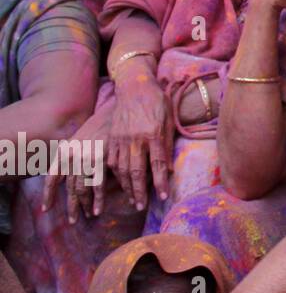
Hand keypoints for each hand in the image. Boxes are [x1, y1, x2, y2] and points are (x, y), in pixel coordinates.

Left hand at [41, 109, 110, 222]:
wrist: (115, 112)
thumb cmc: (101, 126)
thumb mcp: (81, 140)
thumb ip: (74, 157)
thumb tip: (73, 176)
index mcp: (65, 152)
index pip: (52, 178)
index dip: (49, 194)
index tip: (47, 208)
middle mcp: (72, 156)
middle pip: (69, 187)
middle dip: (71, 205)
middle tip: (73, 220)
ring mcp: (86, 158)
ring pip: (82, 189)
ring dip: (85, 205)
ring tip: (89, 216)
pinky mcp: (101, 160)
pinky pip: (97, 185)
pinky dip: (98, 199)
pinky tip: (98, 209)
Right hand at [109, 56, 172, 209]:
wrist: (135, 86)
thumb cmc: (158, 102)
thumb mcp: (169, 121)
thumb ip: (167, 145)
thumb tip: (168, 169)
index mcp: (153, 134)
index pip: (157, 164)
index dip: (159, 182)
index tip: (162, 196)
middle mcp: (135, 138)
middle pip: (135, 171)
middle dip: (138, 191)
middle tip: (141, 206)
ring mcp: (121, 138)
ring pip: (120, 168)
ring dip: (125, 186)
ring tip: (131, 199)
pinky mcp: (111, 137)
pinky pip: (110, 160)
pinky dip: (113, 174)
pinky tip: (119, 183)